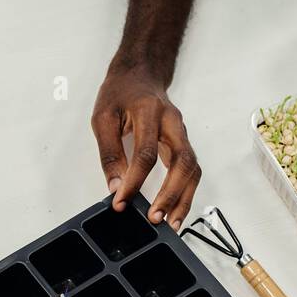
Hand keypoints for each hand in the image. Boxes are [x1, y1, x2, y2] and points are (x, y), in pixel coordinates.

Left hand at [91, 65, 200, 227]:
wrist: (140, 74)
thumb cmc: (121, 93)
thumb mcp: (103, 117)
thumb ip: (109, 152)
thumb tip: (115, 185)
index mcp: (150, 112)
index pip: (146, 152)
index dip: (134, 180)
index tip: (122, 200)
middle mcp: (172, 122)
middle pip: (182, 161)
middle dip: (170, 193)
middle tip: (155, 217)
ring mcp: (182, 133)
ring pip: (192, 168)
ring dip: (184, 198)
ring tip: (170, 223)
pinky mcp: (182, 142)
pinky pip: (191, 169)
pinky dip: (186, 192)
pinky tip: (175, 210)